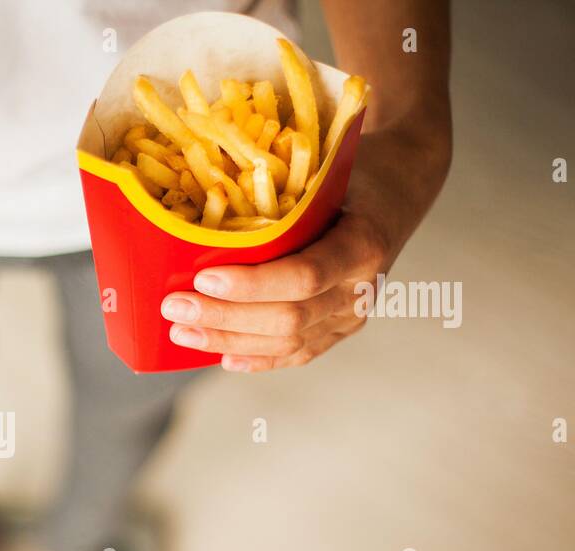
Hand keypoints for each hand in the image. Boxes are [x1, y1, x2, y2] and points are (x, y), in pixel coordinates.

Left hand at [160, 124, 449, 372]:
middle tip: (173, 308)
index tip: (202, 277)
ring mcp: (352, 316)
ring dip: (228, 341)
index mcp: (363, 243)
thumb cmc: (355, 169)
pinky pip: (298, 354)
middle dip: (224, 318)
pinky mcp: (340, 330)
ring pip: (287, 343)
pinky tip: (222, 358)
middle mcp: (361, 288)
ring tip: (181, 332)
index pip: (303, 277)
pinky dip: (258, 359)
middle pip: (287, 319)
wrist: (400, 188)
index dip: (251, 285)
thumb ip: (285, 189)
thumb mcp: (329, 168)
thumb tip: (206, 190)